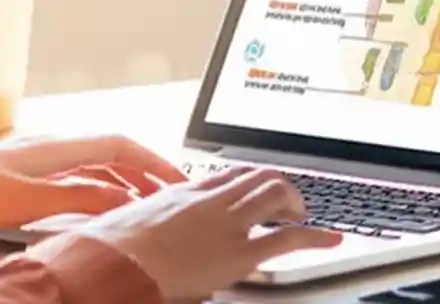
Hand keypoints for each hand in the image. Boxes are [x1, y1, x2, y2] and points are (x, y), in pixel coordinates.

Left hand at [0, 134, 186, 233]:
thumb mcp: (27, 200)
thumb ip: (77, 196)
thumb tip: (122, 194)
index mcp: (54, 147)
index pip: (119, 145)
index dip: (152, 161)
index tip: (178, 180)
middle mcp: (47, 147)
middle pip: (109, 152)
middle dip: (143, 170)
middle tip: (168, 193)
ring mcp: (32, 160)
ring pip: (91, 164)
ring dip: (120, 179)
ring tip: (141, 201)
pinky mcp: (17, 176)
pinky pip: (71, 176)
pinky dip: (94, 187)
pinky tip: (93, 203)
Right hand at [77, 168, 342, 300]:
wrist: (109, 264)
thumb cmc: (109, 250)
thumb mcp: (124, 224)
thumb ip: (144, 221)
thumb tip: (135, 229)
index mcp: (183, 191)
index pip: (227, 174)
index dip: (249, 180)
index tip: (257, 186)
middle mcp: (210, 199)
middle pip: (257, 174)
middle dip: (279, 185)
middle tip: (288, 203)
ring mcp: (227, 222)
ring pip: (276, 192)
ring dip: (296, 202)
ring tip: (305, 217)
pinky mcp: (239, 253)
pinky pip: (288, 238)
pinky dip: (316, 236)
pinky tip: (330, 239)